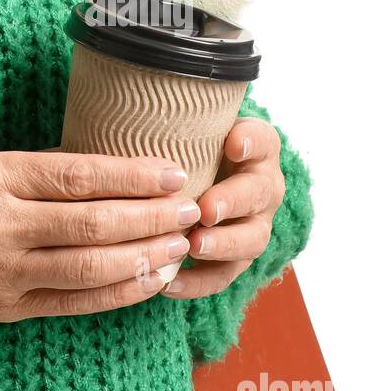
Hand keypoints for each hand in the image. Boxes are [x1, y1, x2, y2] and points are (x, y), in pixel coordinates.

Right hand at [0, 149, 202, 321]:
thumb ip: (33, 171)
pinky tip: (147, 279)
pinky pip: (73, 302)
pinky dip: (117, 292)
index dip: (132, 176)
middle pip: (94, 222)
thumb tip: (101, 170)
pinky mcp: (5, 308)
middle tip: (191, 207)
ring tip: (180, 243)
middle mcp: (1, 225)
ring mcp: (4, 271)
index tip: (171, 171)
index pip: (79, 174)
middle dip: (152, 216)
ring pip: (91, 266)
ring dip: (145, 256)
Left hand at [160, 117, 285, 298]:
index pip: (262, 140)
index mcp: (255, 148)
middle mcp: (261, 186)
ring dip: (222, 245)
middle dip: (232, 203)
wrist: (200, 174)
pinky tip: (169, 283)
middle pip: (258, 194)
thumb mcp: (186, 126)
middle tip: (205, 209)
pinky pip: (223, 275)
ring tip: (193, 246)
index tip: (231, 144)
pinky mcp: (235, 258)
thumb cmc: (185, 143)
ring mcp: (253, 224)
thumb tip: (130, 107)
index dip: (250, 142)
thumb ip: (175, 119)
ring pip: (250, 240)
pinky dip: (197, 282)